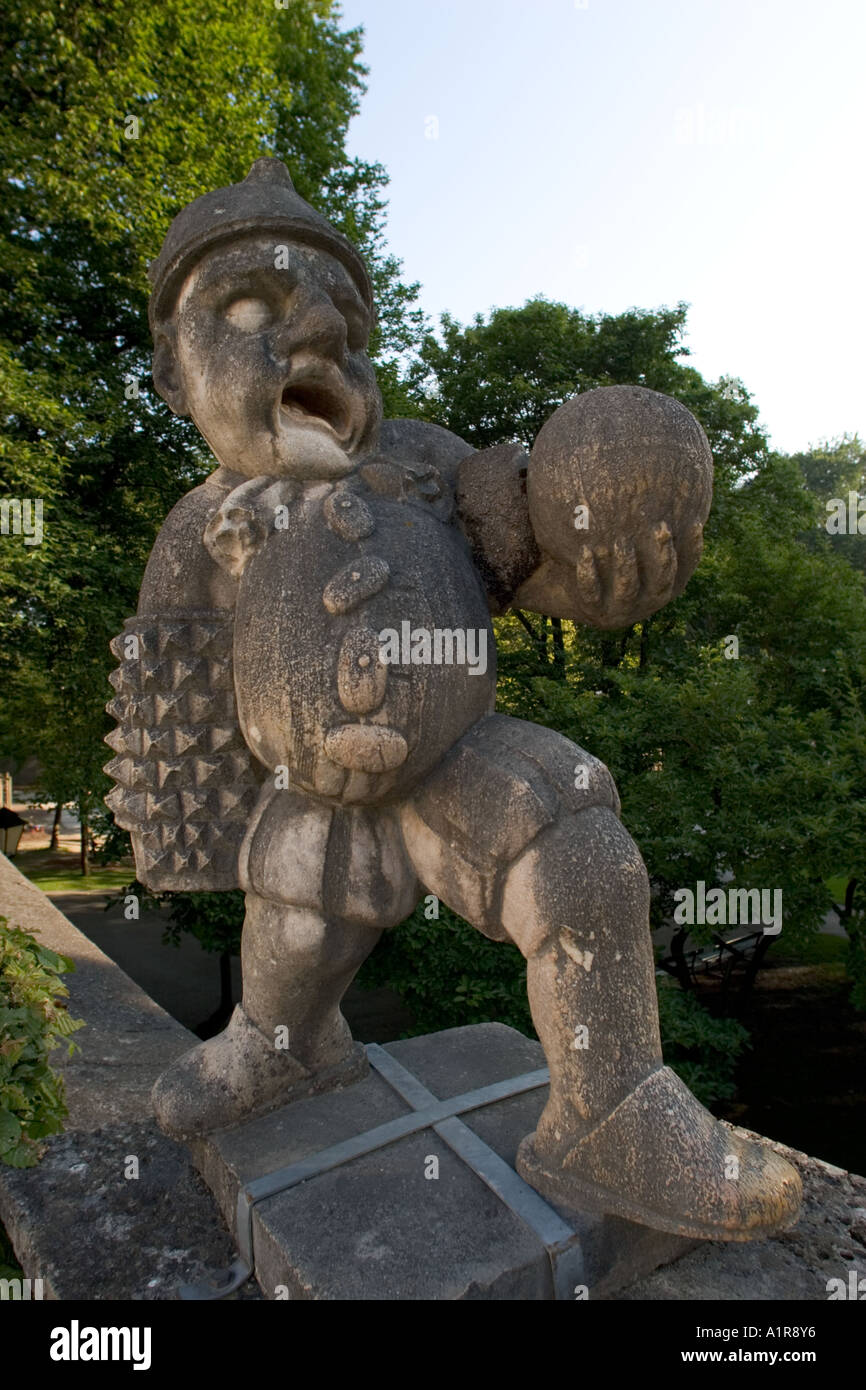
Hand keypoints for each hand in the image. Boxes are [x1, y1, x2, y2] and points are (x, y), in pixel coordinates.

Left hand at [573, 519, 704, 628]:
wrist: (585, 598)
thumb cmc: (621, 565)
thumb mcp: (644, 552)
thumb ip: (657, 532)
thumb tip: (678, 488)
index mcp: (664, 587)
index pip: (686, 569)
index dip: (693, 549)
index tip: (694, 523)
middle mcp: (646, 603)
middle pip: (661, 581)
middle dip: (663, 555)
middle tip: (661, 527)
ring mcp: (620, 610)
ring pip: (627, 588)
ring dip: (626, 565)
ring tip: (621, 542)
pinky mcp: (593, 611)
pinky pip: (591, 594)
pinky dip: (588, 573)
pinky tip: (584, 551)